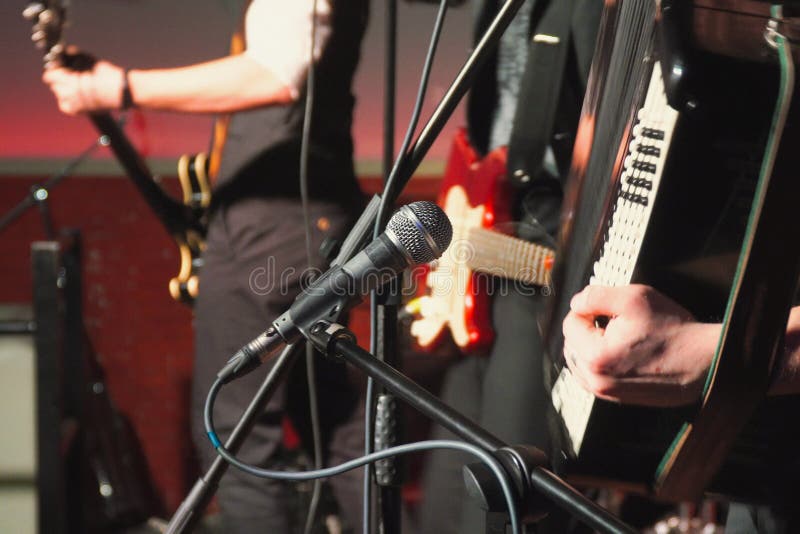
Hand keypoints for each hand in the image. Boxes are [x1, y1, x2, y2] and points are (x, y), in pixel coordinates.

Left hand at [42, 58, 124, 114]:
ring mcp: (70, 103)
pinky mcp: (75, 111)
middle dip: (60, 81)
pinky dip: (68, 101)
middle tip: (72, 79)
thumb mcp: (87, 59)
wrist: (119, 92)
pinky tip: (78, 97)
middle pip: (53, 85)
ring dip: (64, 91)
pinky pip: (64, 105)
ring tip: (78, 88)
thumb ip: (72, 54)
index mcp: (67, 78)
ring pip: (59, 95)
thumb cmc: (105, 74)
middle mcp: (66, 92)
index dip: (55, 70)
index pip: (49, 75)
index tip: (62, 69)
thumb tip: (62, 52)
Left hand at [562, 284, 720, 406]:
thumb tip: (576, 303)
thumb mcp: (634, 298)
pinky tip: (624, 351)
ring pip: (581, 362)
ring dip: (592, 346)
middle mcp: (597, 381)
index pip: (570, 324)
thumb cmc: (674, 330)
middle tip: (616, 321)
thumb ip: (596, 296)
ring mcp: (608, 394)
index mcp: (595, 357)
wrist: (706, 362)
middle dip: (588, 329)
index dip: (588, 310)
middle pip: (572, 344)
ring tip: (621, 337)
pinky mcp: (619, 399)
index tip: (609, 309)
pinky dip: (602, 362)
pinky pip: (596, 376)